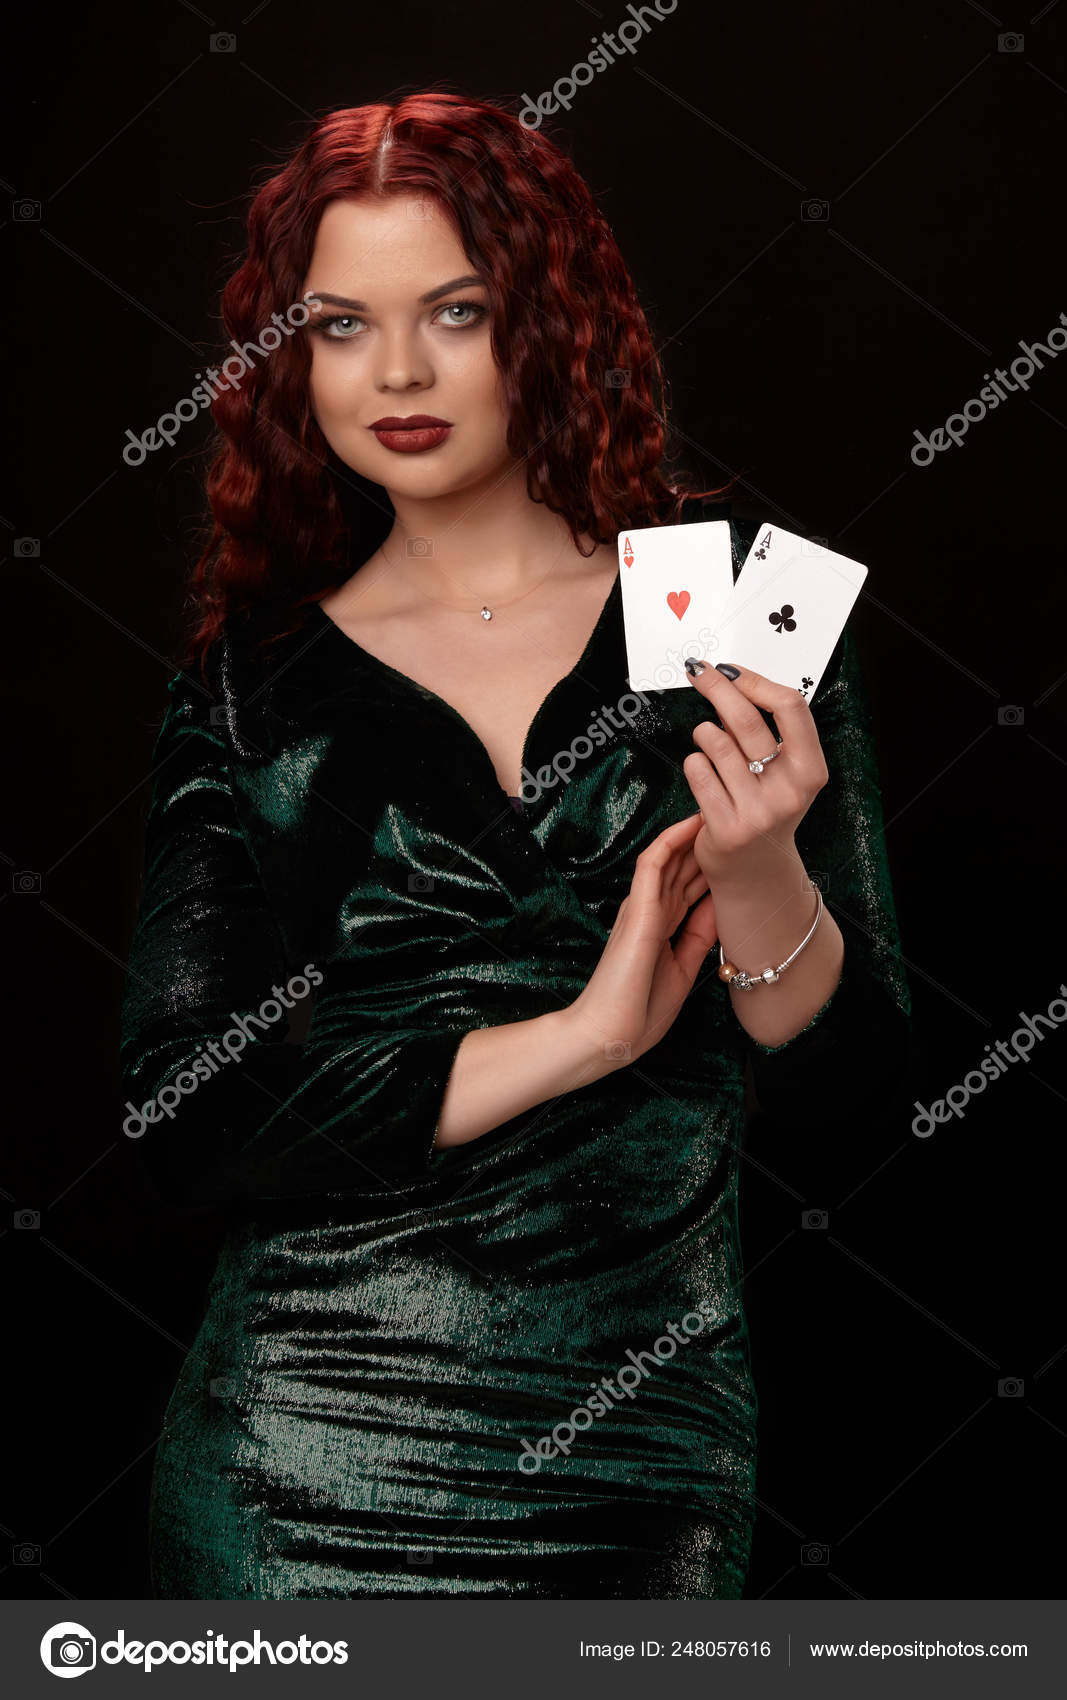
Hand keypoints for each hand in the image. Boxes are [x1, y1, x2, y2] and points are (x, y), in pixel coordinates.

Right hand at [567, 812, 718, 1071]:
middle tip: (731, 818)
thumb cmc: (641, 1011)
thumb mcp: (683, 969)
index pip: (689, 887)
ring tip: (713, 809)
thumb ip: (699, 938)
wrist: (611, 1034)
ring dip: (690, 834)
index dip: (712, 866)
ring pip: (668, 858)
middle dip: (706, 844)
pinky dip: (670, 841)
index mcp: (661, 927)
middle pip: (682, 867)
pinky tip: (689, 824)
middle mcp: (650, 911)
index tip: (739, 850)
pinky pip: (652, 864)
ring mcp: (642, 907)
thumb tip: (722, 910)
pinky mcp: (637, 909)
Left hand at [682, 661, 828, 887]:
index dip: (756, 681)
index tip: (731, 670)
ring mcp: (757, 811)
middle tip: (698, 672)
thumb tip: (730, 682)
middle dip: (717, 688)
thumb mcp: (782, 773)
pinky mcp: (725, 827)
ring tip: (707, 738)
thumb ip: (766, 733)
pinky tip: (702, 769)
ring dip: (704, 732)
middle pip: (747, 720)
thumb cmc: (765, 808)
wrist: (755, 870)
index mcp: (810, 770)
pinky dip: (694, 761)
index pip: (790, 707)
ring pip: (716, 743)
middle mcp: (789, 791)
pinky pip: (698, 771)